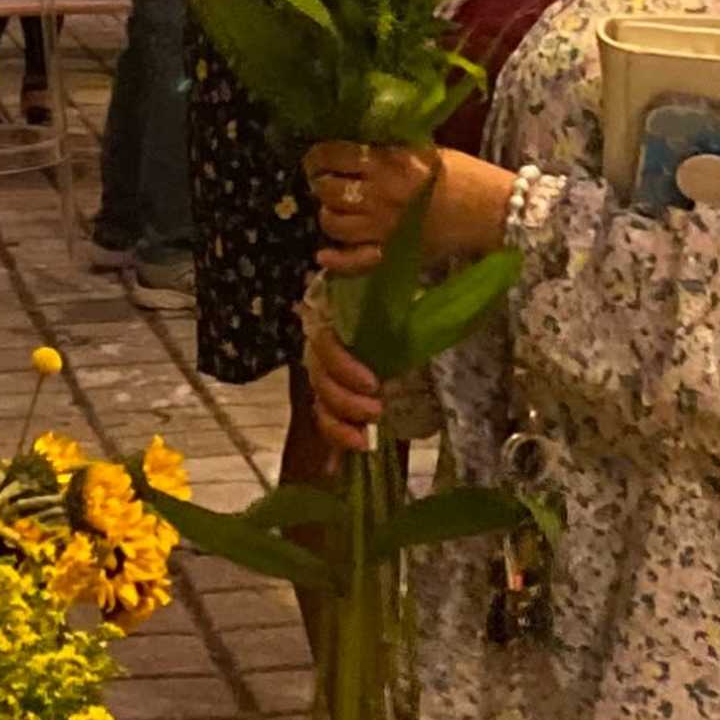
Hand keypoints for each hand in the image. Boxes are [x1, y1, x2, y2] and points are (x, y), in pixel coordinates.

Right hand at [298, 282, 388, 451]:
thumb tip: (379, 253)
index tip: (374, 382)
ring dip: (338, 423)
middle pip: (317, 376)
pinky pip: (326, 421)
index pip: (323, 343)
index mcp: (334, 316)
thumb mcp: (393, 282)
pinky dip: (333, 443)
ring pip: (319, 401)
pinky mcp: (337, 396)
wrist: (402, 308)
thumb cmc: (399, 295)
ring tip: (364, 438)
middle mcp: (323, 344)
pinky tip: (338, 467)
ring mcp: (327, 372)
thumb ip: (383, 271)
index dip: (342, 365)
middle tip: (376, 410)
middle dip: (343, 399)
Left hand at [306, 138, 513, 262]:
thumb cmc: (464, 174)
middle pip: (328, 190)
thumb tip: (358, 148)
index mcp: (388, 162)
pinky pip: (352, 262)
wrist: (492, 211)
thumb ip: (389, 150)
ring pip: (333, 224)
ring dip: (329, 216)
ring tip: (336, 211)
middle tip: (326, 183)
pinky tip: (324, 255)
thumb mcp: (424, 149)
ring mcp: (382, 227)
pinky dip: (334, 261)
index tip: (316, 158)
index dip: (317, 157)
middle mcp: (378, 194)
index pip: (335, 155)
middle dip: (321, 184)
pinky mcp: (391, 254)